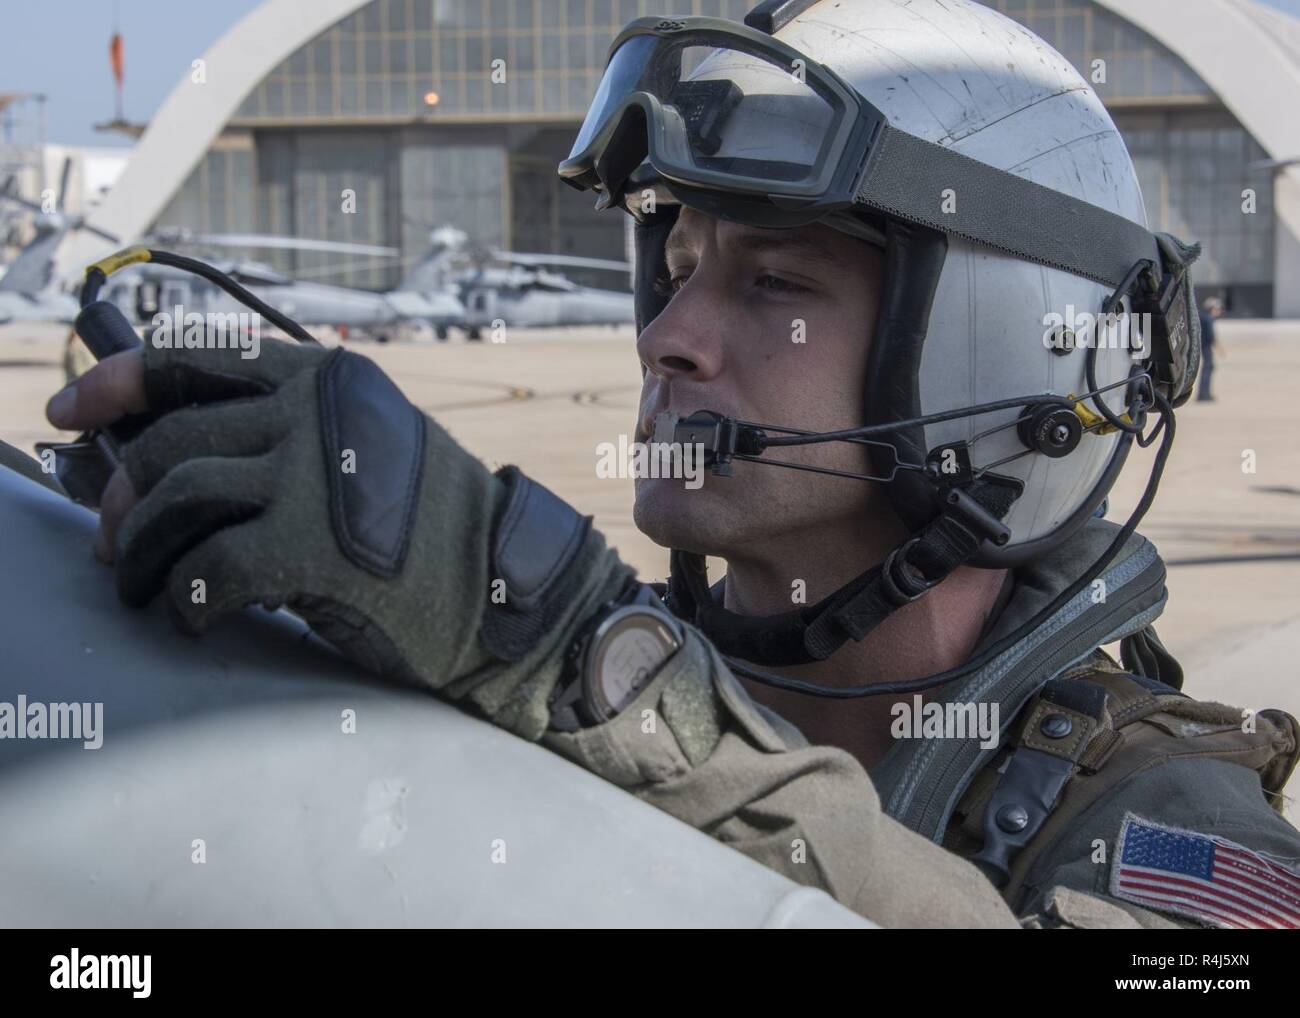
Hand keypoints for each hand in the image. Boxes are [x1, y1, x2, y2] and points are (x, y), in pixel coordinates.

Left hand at [45, 337, 632, 737]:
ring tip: (141, 585)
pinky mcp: (310, 550)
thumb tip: (173, 457)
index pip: (191, 358)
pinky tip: (193, 617)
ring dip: (139, 553)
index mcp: (323, 379)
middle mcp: (312, 414)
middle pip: (170, 443)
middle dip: (121, 499)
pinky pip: (207, 572)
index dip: (114, 383)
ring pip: (174, 502)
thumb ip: (288, 432)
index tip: (69, 412)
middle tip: (113, 542)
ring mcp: (311, 478)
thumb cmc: (432, 528)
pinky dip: (185, 600)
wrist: (505, 589)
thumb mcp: (367, 446)